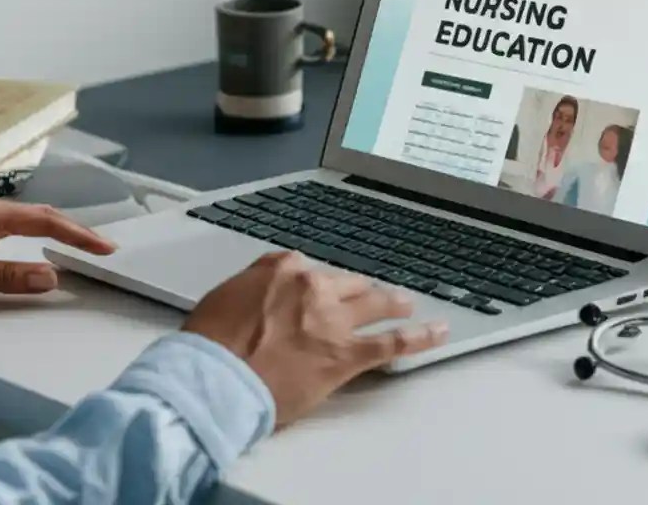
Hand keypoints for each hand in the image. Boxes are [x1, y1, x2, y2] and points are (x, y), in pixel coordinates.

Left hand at [0, 196, 115, 297]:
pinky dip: (29, 237)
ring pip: (24, 221)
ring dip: (53, 232)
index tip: (104, 247)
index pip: (44, 223)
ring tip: (79, 247)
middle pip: (40, 216)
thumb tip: (50, 277)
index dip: (78, 235)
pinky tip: (35, 250)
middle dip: (74, 231)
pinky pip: (7, 228)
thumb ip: (5, 277)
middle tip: (102, 247)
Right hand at [183, 251, 448, 427]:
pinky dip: (420, 337)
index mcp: (282, 270)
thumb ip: (251, 289)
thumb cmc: (209, 343)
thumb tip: (260, 296)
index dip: (314, 285)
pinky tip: (438, 333)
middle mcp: (313, 287)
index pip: (307, 269)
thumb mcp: (223, 298)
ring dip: (393, 303)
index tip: (315, 292)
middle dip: (359, 291)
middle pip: (346, 284)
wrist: (215, 378)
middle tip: (372, 296)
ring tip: (407, 305)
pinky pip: (392, 343)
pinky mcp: (346, 354)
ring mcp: (333, 320)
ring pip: (375, 305)